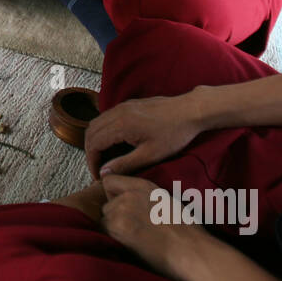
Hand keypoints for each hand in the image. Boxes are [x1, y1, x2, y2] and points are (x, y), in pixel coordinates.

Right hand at [85, 94, 203, 176]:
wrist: (190, 110)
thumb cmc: (174, 133)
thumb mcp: (150, 154)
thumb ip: (125, 164)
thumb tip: (105, 173)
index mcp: (121, 125)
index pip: (94, 143)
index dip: (92, 161)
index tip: (97, 175)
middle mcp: (118, 112)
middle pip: (90, 132)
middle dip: (90, 152)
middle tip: (98, 169)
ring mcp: (123, 106)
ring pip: (97, 122)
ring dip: (95, 141)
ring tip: (104, 158)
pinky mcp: (129, 105)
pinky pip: (106, 117)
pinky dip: (103, 131)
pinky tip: (114, 143)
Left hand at [100, 174, 206, 279]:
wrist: (192, 251)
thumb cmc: (188, 234)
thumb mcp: (167, 203)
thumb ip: (145, 199)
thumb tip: (133, 207)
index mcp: (144, 186)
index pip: (109, 180)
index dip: (111, 196)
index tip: (118, 207)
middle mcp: (130, 194)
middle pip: (106, 205)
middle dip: (114, 218)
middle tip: (132, 232)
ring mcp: (121, 209)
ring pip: (103, 221)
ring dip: (112, 231)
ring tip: (133, 242)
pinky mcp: (116, 227)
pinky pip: (102, 233)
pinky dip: (111, 241)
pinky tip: (129, 248)